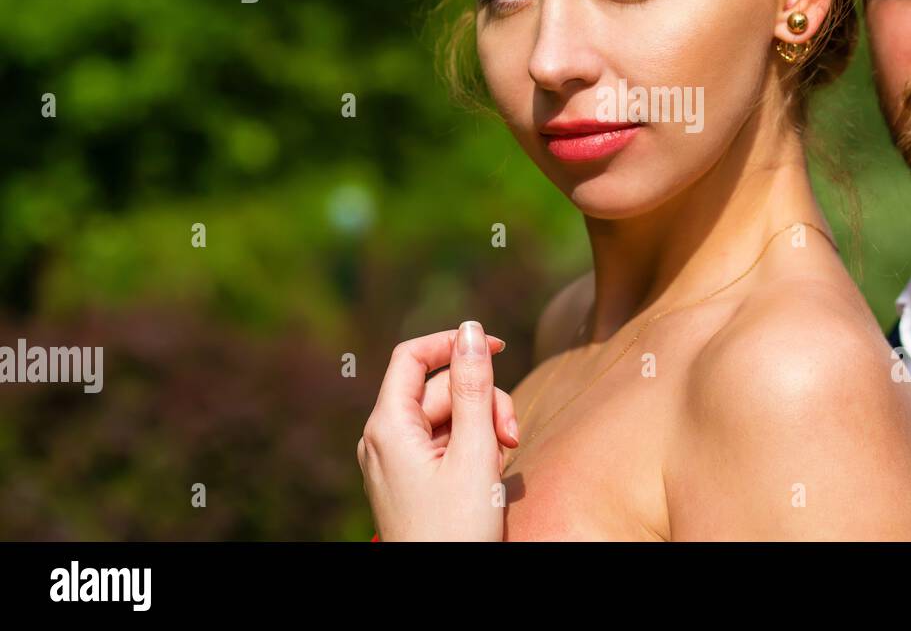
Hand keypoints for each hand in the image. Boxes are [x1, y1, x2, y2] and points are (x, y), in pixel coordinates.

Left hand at [359, 321, 518, 540]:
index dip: (454, 344)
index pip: (412, 356)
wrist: (441, 594)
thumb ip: (473, 386)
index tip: (498, 347)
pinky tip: (489, 474)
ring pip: (446, 417)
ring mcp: (395, 461)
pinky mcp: (410, 480)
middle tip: (512, 436)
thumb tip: (471, 330)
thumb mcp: (474, 452)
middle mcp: (383, 438)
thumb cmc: (456, 529)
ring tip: (503, 459)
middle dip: (482, 402)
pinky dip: (470, 449)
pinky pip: (442, 445)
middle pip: (439, 389)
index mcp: (387, 426)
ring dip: (482, 428)